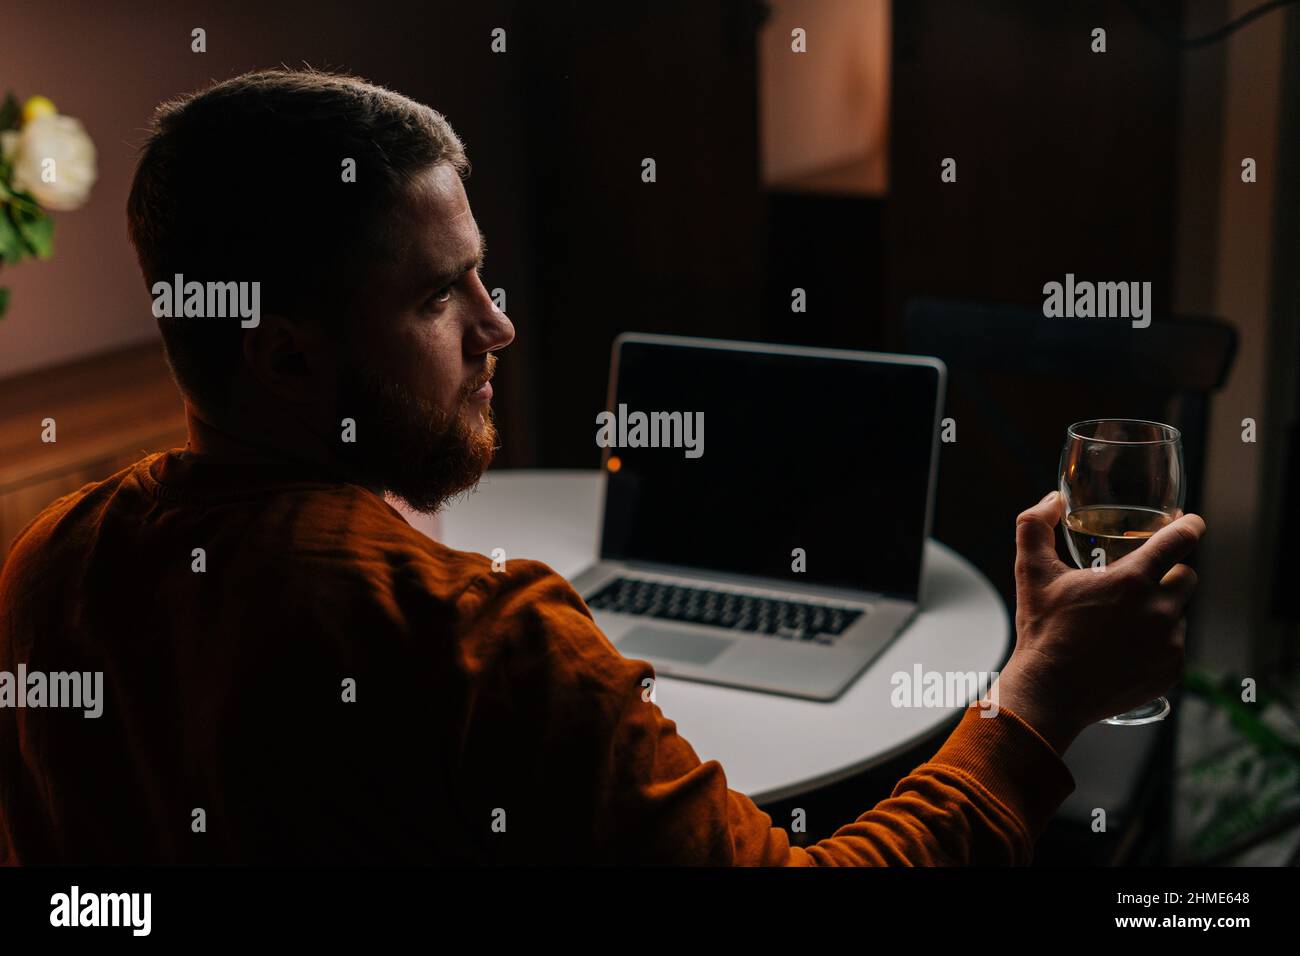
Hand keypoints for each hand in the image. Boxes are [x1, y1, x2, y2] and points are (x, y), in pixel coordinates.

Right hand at [991, 491, 1204, 753]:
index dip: (1189, 526)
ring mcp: (1169, 643)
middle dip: (1168, 575)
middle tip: (1139, 584)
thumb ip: (1034, 525)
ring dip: (1159, 612)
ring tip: (1124, 624)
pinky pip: (1174, 647)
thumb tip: (1051, 500)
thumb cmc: (1042, 629)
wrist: (1050, 692)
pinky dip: (1157, 644)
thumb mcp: (1031, 572)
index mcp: (1132, 580)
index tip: (1191, 524)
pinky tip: (1127, 650)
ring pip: (1179, 614)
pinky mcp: (1171, 671)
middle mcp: (1158, 610)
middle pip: (1186, 577)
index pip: (1179, 541)